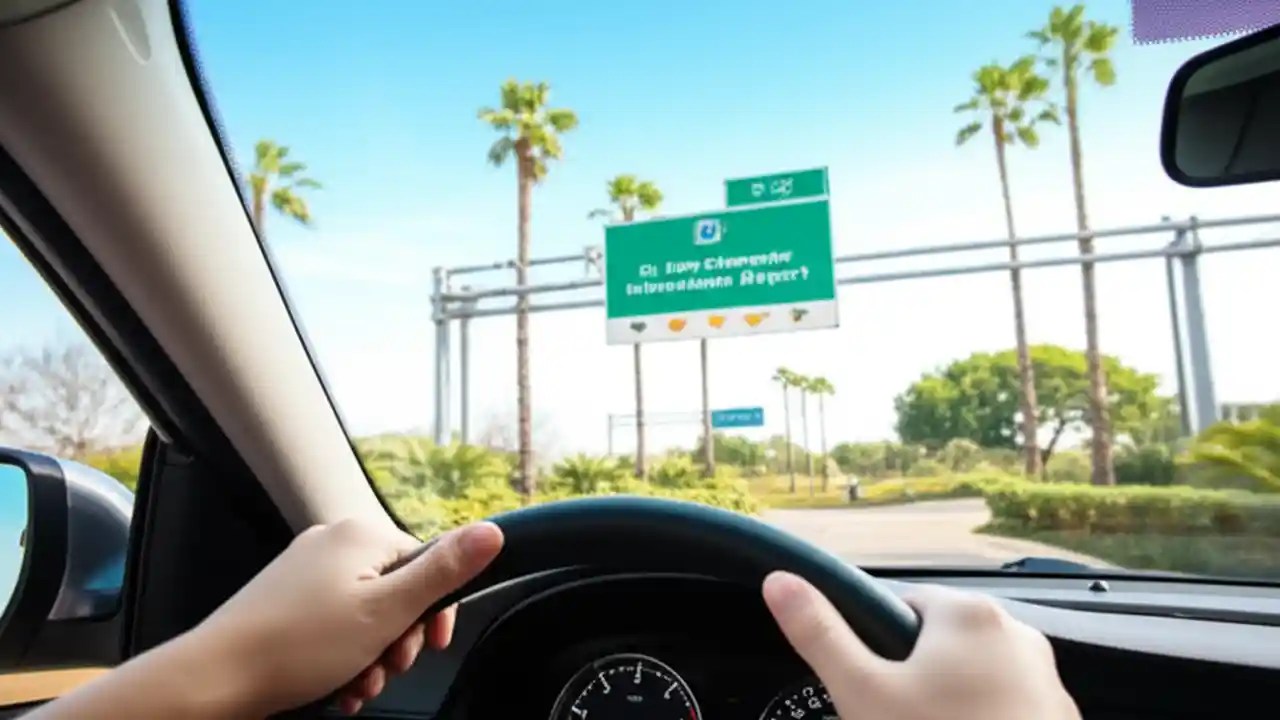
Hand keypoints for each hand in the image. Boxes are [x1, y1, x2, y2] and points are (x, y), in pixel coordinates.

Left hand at [192, 519, 503, 716]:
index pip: (427, 562)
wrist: (214, 680)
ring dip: (371, 657)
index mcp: (361, 534)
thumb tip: (493, 530)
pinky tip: (336, 687)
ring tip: (356, 687)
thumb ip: (443, 573)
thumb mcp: (387, 612)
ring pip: (366, 614)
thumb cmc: (298, 647)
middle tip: (385, 669)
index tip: (429, 647)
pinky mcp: (285, 601)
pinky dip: (342, 657)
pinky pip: (334, 624)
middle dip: (398, 640)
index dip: (434, 612)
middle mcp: (332, 543)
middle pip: (397, 590)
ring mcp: (305, 571)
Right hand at [762, 572, 1079, 719]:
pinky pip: (1010, 712)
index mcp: (970, 614)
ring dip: (954, 704)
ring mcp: (1049, 683)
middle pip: (944, 645)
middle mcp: (1020, 636)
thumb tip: (780, 581)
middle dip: (920, 679)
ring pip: (977, 681)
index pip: (907, 607)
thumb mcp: (861, 692)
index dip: (882, 649)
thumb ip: (819, 633)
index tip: (879, 690)